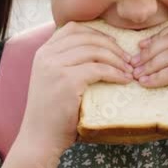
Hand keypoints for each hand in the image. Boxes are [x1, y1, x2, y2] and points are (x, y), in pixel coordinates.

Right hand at [17, 22, 134, 152]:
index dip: (96, 33)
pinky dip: (115, 73)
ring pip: (95, 51)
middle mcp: (47, 55)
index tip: (112, 43)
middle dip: (111, 45)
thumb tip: (97, 51)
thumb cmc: (51, 114)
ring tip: (128, 69)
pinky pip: (99, 69)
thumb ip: (65, 64)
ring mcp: (55, 67)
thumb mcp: (52, 80)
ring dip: (116, 59)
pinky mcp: (67, 81)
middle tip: (127, 58)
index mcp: (43, 52)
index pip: (72, 28)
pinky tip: (124, 80)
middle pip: (86, 37)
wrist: (39, 139)